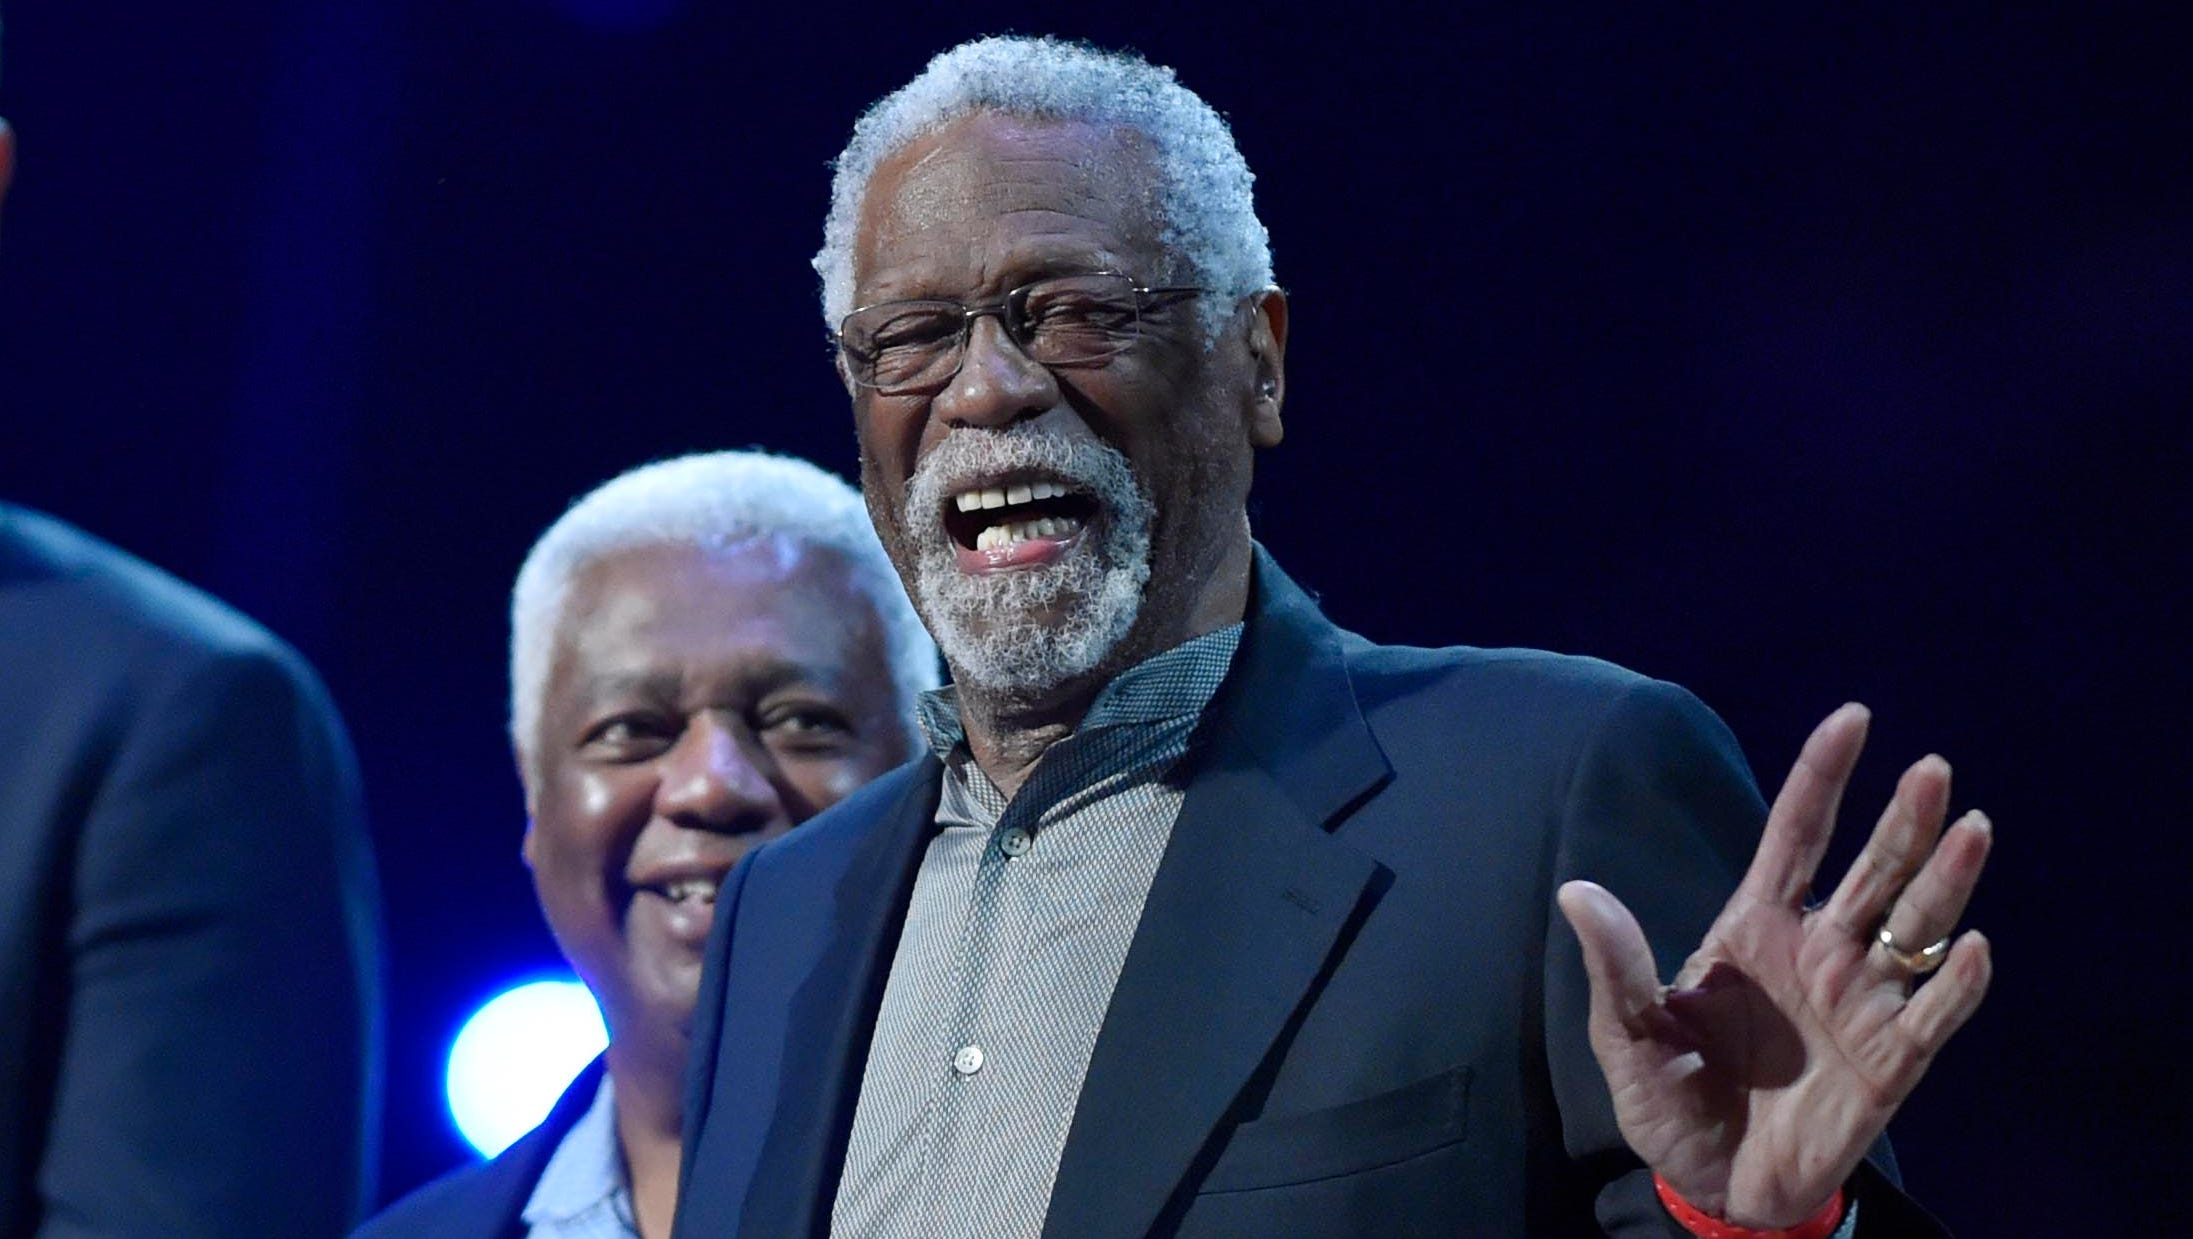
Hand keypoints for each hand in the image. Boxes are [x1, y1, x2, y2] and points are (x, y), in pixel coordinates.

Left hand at [1557, 703, 1991, 1227]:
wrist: (1712, 1184)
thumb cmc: (1669, 1100)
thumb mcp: (1626, 1036)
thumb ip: (1615, 966)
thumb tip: (1576, 891)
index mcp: (1755, 928)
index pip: (1796, 835)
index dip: (1824, 776)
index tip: (1854, 718)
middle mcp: (1818, 950)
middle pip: (1871, 868)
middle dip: (1902, 819)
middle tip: (1930, 769)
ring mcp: (1859, 1002)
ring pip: (1915, 927)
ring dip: (1945, 880)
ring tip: (1971, 826)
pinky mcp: (1890, 1062)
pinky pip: (1933, 1015)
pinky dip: (1957, 984)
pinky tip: (1971, 948)